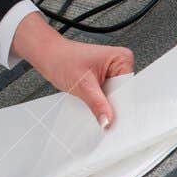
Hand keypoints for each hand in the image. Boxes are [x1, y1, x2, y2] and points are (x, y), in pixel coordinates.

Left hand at [9, 11, 134, 129]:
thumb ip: (97, 104)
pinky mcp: (104, 79)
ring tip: (92, 104)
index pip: (129, 89)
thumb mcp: (82, 84)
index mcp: (122, 58)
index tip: (117, 121)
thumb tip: (108, 121)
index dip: (122, 106)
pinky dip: (99, 103)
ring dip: (104, 105)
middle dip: (112, 106)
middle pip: (123, 95)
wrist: (47, 55)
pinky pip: (106, 97)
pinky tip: (92, 105)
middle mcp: (120, 63)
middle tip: (104, 119)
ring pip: (114, 98)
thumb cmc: (61, 59)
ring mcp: (112, 72)